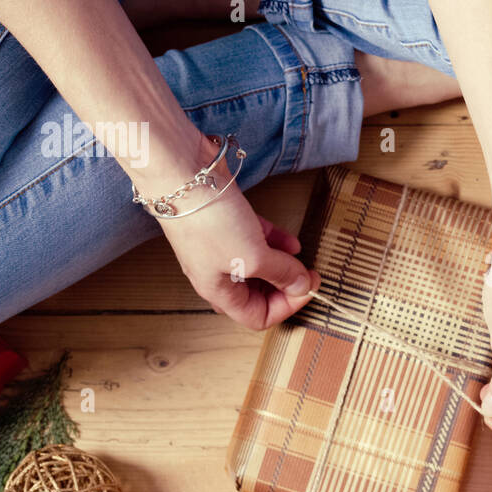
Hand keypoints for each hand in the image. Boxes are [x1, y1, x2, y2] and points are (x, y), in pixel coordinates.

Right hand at [158, 181, 317, 330]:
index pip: (256, 316)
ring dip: (282, 264)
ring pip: (258, 266)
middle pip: (257, 293)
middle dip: (285, 286)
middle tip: (308, 275)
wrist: (183, 174)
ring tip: (301, 257)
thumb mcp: (253, 256)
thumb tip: (302, 286)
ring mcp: (221, 247)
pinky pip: (255, 240)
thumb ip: (281, 273)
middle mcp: (216, 273)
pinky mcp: (227, 223)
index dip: (286, 307)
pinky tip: (292, 240)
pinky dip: (274, 242)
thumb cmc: (209, 222)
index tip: (306, 288)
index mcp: (218, 291)